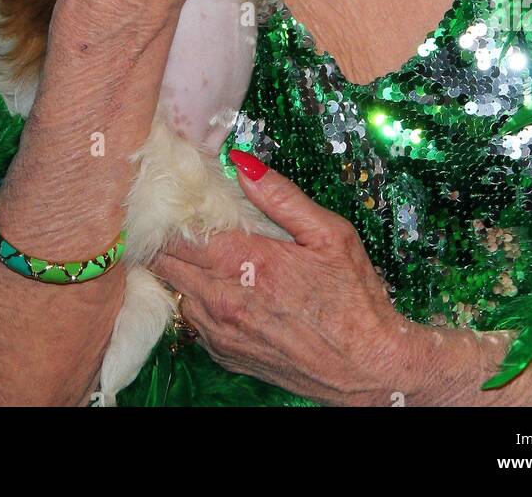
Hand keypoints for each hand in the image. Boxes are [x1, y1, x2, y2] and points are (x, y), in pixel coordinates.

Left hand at [148, 152, 418, 405]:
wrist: (366, 367)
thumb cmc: (353, 298)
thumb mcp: (329, 234)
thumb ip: (280, 196)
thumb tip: (242, 163)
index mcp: (246, 264)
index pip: (179, 233)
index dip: (170, 211)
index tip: (175, 195)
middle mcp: (223, 301)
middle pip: (165, 262)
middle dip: (165, 237)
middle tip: (178, 218)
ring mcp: (220, 333)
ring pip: (174, 290)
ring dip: (179, 268)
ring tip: (198, 248)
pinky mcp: (225, 355)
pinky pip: (191, 319)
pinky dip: (194, 298)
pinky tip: (218, 285)